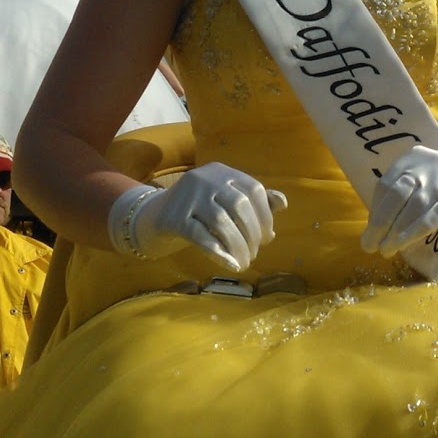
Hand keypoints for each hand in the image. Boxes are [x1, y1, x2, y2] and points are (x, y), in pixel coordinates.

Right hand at [117, 164, 287, 272]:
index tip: (268, 237)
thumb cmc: (199, 211)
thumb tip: (283, 203)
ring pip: (222, 222)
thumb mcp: (225, 201)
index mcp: (221, 171)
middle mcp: (204, 178)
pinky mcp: (173, 218)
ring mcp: (187, 197)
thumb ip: (254, 201)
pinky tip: (231, 265)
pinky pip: (201, 237)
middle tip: (254, 254)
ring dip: (238, 246)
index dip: (265, 215)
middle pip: (239, 205)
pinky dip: (219, 253)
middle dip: (252, 234)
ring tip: (245, 262)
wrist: (154, 217)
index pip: (254, 189)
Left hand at [361, 145, 437, 257]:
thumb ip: (400, 195)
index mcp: (413, 157)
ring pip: (413, 208)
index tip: (369, 231)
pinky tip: (402, 245)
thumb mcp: (422, 182)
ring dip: (395, 232)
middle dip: (380, 223)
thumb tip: (374, 226)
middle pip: (396, 194)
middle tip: (369, 246)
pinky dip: (413, 233)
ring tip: (385, 250)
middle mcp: (427, 164)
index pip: (386, 184)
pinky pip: (431, 218)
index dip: (375, 210)